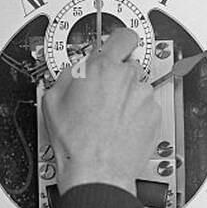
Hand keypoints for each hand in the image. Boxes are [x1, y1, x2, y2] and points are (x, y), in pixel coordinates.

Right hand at [40, 27, 161, 198]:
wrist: (96, 171)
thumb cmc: (74, 141)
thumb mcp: (52, 100)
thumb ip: (69, 74)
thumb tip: (77, 69)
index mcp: (101, 68)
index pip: (123, 36)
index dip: (120, 40)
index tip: (119, 45)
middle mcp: (126, 78)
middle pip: (128, 65)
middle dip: (117, 77)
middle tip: (103, 95)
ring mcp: (143, 97)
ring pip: (137, 88)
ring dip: (126, 98)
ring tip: (109, 119)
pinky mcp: (154, 115)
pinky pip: (146, 108)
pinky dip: (136, 115)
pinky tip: (119, 128)